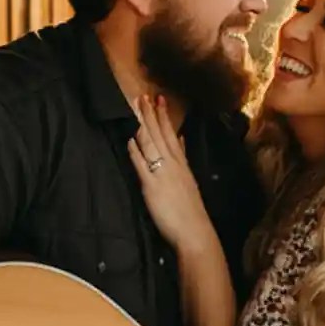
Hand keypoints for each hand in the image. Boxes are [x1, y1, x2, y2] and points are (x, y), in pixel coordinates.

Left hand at [127, 95, 214, 252]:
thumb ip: (182, 158)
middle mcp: (173, 164)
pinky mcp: (152, 186)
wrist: (194, 230)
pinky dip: (136, 151)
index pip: (172, 134)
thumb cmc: (190, 209)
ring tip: (137, 108)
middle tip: (144, 95)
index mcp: (181, 163)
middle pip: (160, 134)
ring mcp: (162, 173)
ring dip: (143, 125)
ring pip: (152, 144)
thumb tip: (179, 140)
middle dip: (151, 114)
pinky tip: (130, 139)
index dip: (164, 116)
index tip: (159, 99)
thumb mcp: (189, 178)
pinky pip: (142, 165)